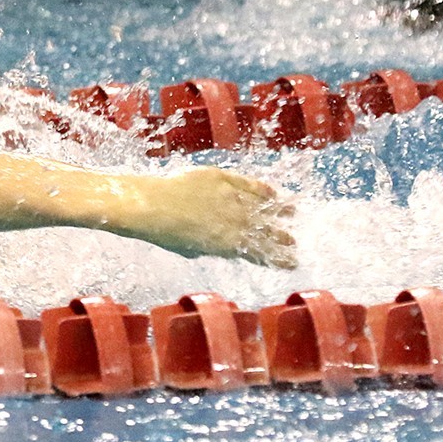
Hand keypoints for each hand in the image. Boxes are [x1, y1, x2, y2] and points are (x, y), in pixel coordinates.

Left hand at [145, 168, 296, 267]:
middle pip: (264, 230)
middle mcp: (233, 221)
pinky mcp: (221, 178)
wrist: (150, 206)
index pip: (259, 252)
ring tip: (292, 212)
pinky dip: (263, 189)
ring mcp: (229, 198)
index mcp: (227, 244)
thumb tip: (226, 246)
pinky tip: (274, 192)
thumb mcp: (192, 249)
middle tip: (293, 241)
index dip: (277, 258)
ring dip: (279, 210)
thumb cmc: (165, 232)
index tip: (291, 263)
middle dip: (281, 237)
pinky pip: (249, 183)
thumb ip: (214, 248)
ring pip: (261, 205)